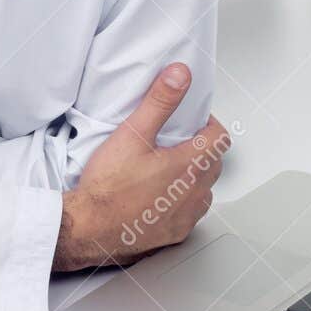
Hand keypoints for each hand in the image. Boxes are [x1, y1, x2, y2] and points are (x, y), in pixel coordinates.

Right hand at [53, 63, 230, 271]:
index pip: (220, 138)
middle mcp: (196, 193)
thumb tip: (179, 75)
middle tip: (175, 143)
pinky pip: (189, 214)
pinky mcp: (175, 234)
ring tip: (165, 171)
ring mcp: (187, 216)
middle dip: (200, 150)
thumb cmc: (109, 186)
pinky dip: (180, 204)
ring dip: (192, 179)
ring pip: (203, 191)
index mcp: (190, 165)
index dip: (208, 125)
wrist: (90, 228)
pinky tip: (158, 198)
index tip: (193, 122)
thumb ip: (160, 102)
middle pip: (213, 164)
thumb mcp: (133, 134)